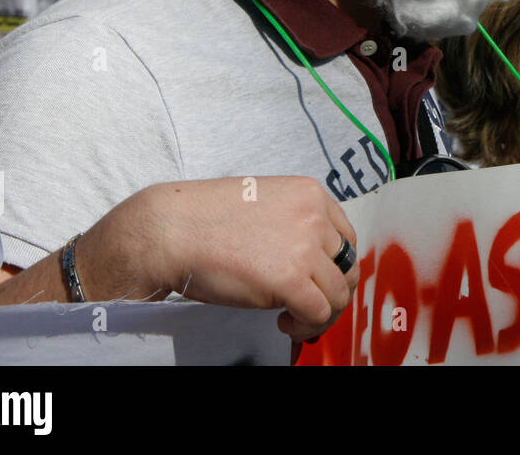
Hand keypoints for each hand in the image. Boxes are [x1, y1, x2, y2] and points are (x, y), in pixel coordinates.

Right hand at [96, 177, 358, 341]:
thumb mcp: (262, 203)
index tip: (319, 281)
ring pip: (339, 293)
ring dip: (320, 313)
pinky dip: (306, 326)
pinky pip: (319, 313)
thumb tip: (308, 259)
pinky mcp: (291, 280)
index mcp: (310, 193)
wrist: (171, 231)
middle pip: (348, 265)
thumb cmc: (205, 219)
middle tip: (310, 307)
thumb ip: (292, 222)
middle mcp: (315, 217)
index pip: (346, 235)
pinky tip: (284, 323)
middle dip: (333, 291)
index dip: (335, 265)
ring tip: (293, 317)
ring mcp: (306, 248)